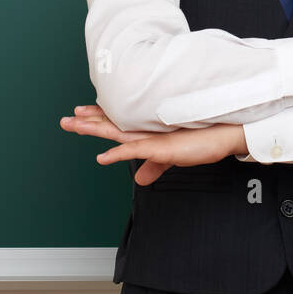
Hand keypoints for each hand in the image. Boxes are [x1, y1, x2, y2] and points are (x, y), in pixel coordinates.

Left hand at [59, 105, 247, 185]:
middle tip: (67, 120)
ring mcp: (153, 135)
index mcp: (149, 127)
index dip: (100, 118)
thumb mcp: (172, 158)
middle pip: (112, 123)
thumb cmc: (203, 140)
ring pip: (117, 132)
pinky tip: (102, 157)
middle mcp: (147, 127)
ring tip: (75, 126)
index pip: (119, 121)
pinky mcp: (161, 146)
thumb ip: (154, 166)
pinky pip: (135, 150)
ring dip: (94, 129)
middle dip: (88, 121)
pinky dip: (118, 154)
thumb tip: (140, 179)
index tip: (82, 114)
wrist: (226, 134)